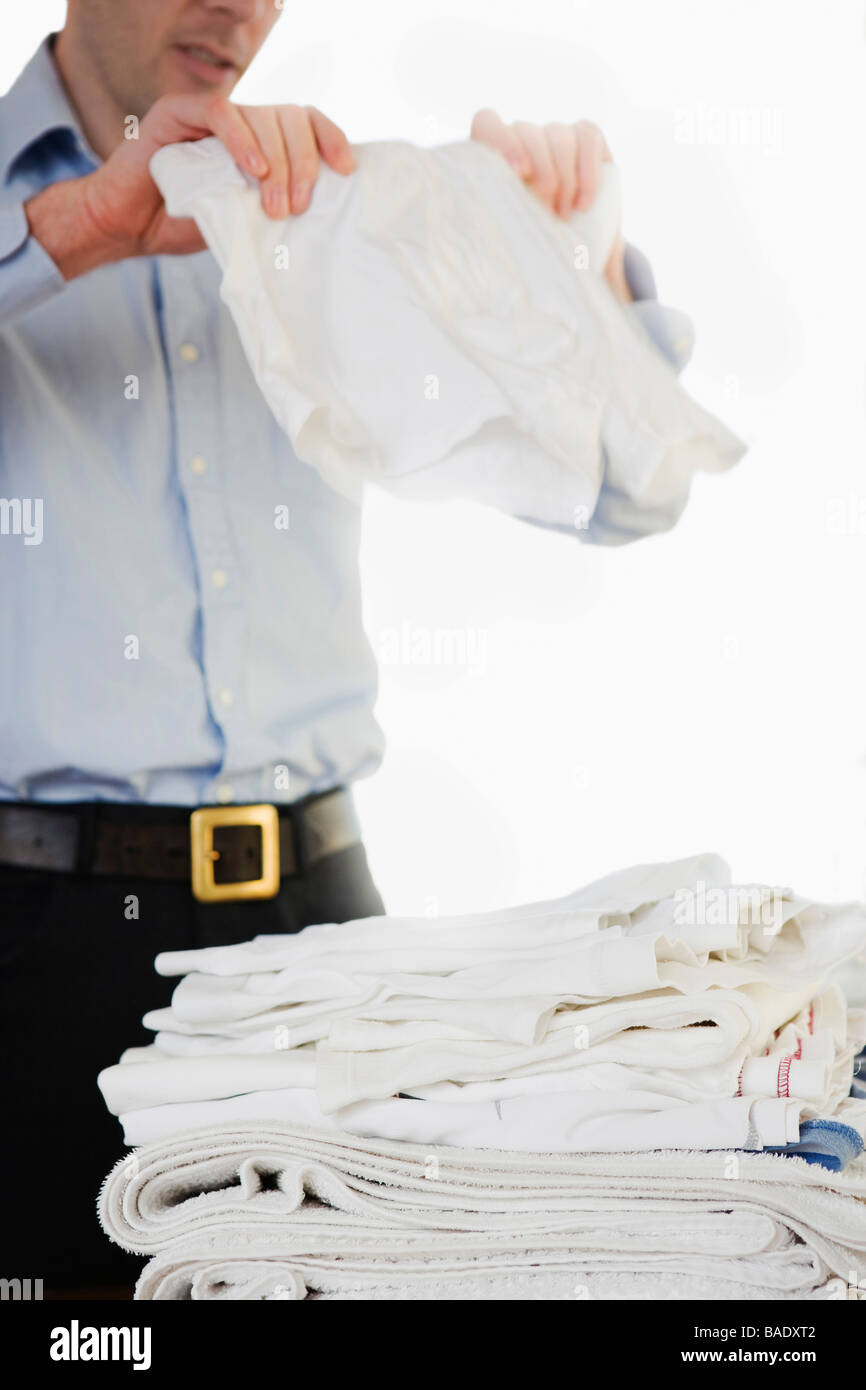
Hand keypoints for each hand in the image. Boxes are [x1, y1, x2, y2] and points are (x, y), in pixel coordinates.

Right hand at [85, 95, 355, 257]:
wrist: (128, 227)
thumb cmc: (185, 226)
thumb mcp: (245, 221)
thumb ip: (276, 209)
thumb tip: (326, 224)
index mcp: (260, 141)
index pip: (307, 122)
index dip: (331, 139)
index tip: (347, 171)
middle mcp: (240, 122)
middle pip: (290, 118)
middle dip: (304, 163)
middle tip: (298, 207)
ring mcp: (209, 113)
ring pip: (261, 114)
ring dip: (277, 161)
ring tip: (275, 204)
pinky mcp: (178, 112)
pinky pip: (220, 113)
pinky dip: (241, 139)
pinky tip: (253, 169)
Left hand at [469, 110, 631, 301]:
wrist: (574, 250)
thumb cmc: (530, 245)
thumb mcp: (506, 236)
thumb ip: (495, 221)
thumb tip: (486, 230)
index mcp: (493, 154)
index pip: (487, 122)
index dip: (500, 140)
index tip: (518, 173)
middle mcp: (522, 135)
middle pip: (527, 133)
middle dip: (540, 177)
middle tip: (546, 213)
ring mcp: (555, 131)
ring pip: (559, 137)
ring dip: (565, 180)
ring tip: (563, 217)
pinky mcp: (586, 134)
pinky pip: (588, 137)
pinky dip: (588, 172)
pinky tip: (584, 204)